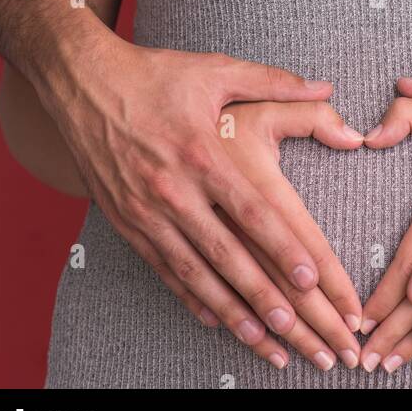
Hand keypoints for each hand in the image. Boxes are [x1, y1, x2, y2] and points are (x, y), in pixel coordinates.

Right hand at [39, 27, 364, 368]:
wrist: (84, 84)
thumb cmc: (156, 76)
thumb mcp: (217, 70)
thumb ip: (275, 82)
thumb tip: (327, 88)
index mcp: (202, 153)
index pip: (251, 211)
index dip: (283, 247)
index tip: (312, 280)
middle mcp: (174, 189)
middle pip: (227, 254)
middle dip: (264, 296)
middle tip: (298, 329)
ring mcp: (147, 211)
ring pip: (196, 272)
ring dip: (232, 310)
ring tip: (264, 340)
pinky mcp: (127, 222)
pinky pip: (164, 269)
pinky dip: (192, 298)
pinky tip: (217, 319)